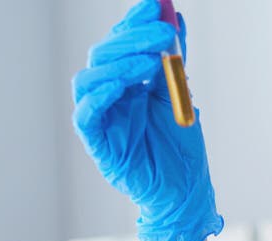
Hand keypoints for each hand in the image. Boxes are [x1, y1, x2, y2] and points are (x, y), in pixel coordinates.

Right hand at [72, 0, 222, 240]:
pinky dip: (100, 97)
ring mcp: (102, 118)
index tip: (154, 5)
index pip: (122, 43)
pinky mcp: (97, 142)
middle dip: (133, 40)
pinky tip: (119, 87)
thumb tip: (175, 17)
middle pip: (106, 55)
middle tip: (163, 34)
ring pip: (91, 80)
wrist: (183, 190)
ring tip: (151, 61)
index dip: (133, 22)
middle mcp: (111, 96)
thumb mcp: (180, 95)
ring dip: (120, 65)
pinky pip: (87, 115)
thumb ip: (174, 61)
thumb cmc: (180, 148)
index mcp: (128, 82)